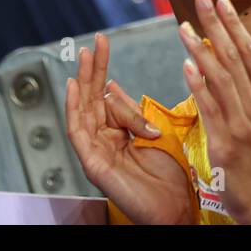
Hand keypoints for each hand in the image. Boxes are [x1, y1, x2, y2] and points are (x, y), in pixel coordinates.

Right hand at [65, 33, 194, 224]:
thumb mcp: (154, 133)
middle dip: (92, 70)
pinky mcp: (93, 164)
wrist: (177, 207)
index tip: (105, 43)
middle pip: (93, 99)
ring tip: (84, 56)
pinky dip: (73, 109)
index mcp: (119, 133)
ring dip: (82, 82)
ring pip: (84, 111)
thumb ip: (135, 113)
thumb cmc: (171, 176)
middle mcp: (105, 140)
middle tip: (94, 43)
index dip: (103, 69)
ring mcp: (97, 152)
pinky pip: (78, 133)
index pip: (106, 95)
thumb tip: (114, 87)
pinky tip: (74, 89)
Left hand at [179, 0, 250, 224]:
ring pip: (221, 78)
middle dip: (217, 24)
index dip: (234, 25)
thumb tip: (242, 63)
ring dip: (202, 49)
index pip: (250, 53)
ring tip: (184, 26)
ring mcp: (243, 124)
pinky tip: (187, 66)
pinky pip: (211, 109)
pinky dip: (199, 85)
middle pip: (235, 57)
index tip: (222, 0)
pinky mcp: (226, 143)